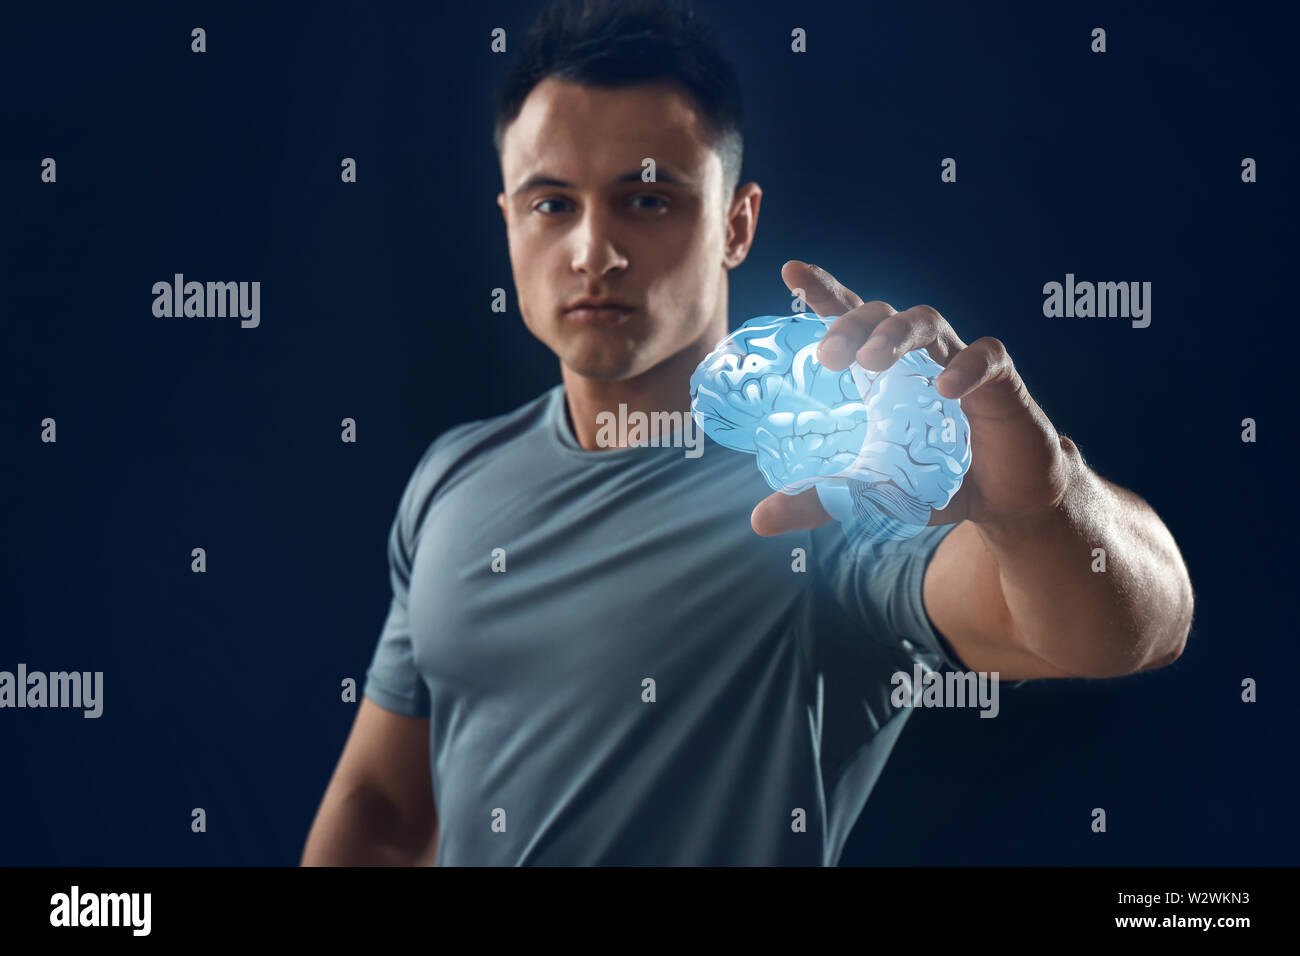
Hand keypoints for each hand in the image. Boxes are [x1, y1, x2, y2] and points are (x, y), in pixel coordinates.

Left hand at [750, 261, 1076, 535]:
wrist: (1003, 501)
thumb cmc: (934, 481)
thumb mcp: (871, 494)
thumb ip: (820, 499)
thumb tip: (761, 519)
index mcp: (879, 373)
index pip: (847, 320)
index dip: (823, 292)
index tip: (791, 270)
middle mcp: (914, 358)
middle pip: (879, 315)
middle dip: (850, 324)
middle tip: (828, 356)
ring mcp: (956, 362)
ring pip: (927, 321)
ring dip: (896, 334)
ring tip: (872, 360)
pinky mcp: (999, 381)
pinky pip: (985, 357)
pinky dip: (965, 366)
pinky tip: (945, 389)